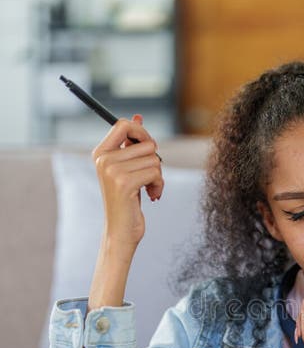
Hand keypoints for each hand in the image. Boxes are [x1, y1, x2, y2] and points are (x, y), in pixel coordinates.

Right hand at [92, 114, 163, 252]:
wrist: (121, 232)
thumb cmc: (127, 201)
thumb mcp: (128, 169)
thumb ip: (131, 143)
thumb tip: (138, 116)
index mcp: (101, 153)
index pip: (123, 125)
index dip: (142, 132)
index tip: (149, 147)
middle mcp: (104, 160)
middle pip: (146, 143)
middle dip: (155, 160)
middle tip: (149, 177)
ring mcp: (113, 171)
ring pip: (154, 159)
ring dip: (158, 176)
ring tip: (149, 189)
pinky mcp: (124, 183)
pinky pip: (155, 173)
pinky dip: (159, 185)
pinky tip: (152, 196)